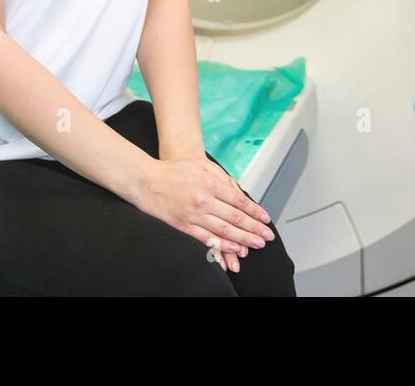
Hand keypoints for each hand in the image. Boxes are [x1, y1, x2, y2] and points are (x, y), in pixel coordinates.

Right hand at [159, 143, 252, 272]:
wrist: (147, 179)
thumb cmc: (177, 170)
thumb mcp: (204, 166)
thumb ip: (223, 179)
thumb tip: (240, 195)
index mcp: (211, 182)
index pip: (239, 201)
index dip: (255, 212)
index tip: (265, 220)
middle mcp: (204, 199)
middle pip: (235, 218)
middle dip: (253, 229)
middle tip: (266, 237)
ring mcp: (193, 214)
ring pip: (223, 230)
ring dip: (242, 239)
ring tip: (255, 245)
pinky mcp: (183, 225)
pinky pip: (206, 238)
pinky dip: (221, 244)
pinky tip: (233, 248)